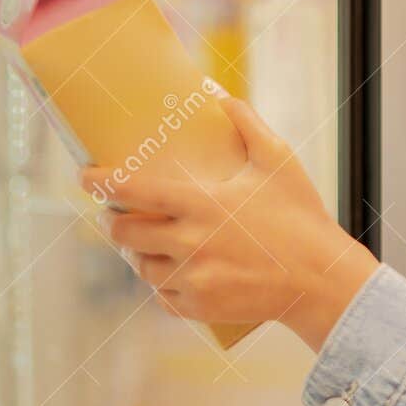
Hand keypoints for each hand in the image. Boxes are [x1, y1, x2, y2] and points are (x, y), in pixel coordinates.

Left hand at [79, 98, 379, 352]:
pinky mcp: (199, 307)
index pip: (132, 191)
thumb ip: (248, 124)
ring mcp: (192, 279)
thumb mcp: (278, 160)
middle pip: (124, 235)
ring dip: (139, 253)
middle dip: (114, 222)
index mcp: (202, 204)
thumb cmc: (300, 215)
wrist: (319, 278)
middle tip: (118, 215)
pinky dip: (163, 284)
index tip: (85, 175)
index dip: (100, 182)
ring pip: (141, 268)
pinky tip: (176, 272)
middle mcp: (189, 243)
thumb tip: (223, 97)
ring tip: (150, 244)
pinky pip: (162, 297)